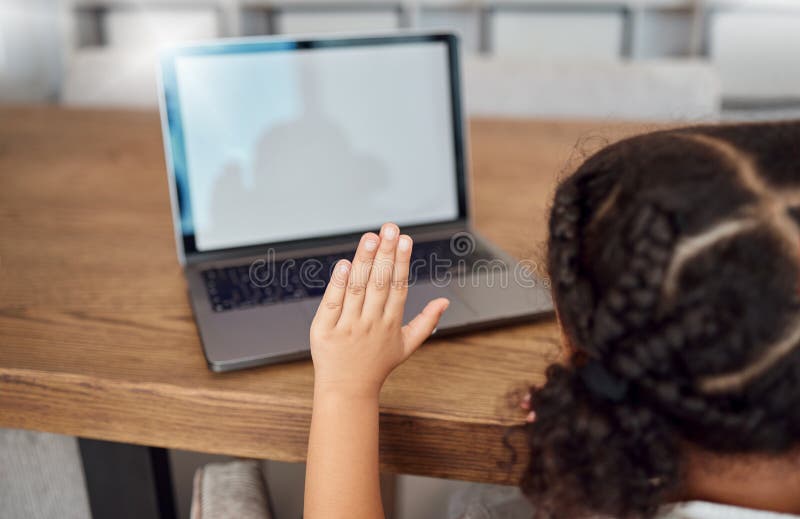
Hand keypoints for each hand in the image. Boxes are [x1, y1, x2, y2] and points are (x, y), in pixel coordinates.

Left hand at [309, 223, 449, 397]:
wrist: (347, 390)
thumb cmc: (376, 366)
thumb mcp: (406, 346)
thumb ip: (426, 322)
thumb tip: (444, 301)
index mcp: (391, 324)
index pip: (398, 287)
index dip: (401, 262)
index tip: (405, 239)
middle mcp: (370, 323)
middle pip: (379, 283)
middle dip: (385, 253)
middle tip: (389, 228)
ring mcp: (347, 326)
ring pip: (357, 288)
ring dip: (364, 261)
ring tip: (370, 237)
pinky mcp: (324, 330)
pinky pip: (332, 303)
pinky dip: (338, 283)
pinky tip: (344, 264)